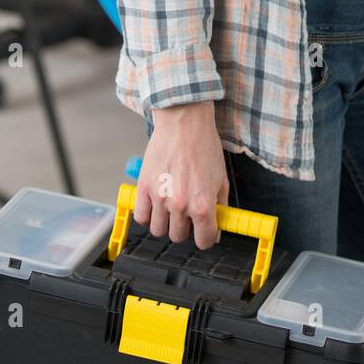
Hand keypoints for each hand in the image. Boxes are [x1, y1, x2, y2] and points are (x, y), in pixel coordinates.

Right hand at [135, 101, 228, 249]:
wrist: (184, 123)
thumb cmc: (204, 146)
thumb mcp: (222, 179)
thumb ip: (220, 207)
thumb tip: (217, 227)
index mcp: (202, 205)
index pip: (204, 241)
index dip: (207, 237)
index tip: (205, 232)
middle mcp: (179, 205)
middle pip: (178, 237)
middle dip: (185, 228)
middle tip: (188, 213)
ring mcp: (159, 198)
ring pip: (158, 230)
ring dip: (166, 223)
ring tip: (171, 207)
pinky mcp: (143, 188)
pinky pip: (141, 217)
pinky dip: (147, 215)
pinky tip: (156, 204)